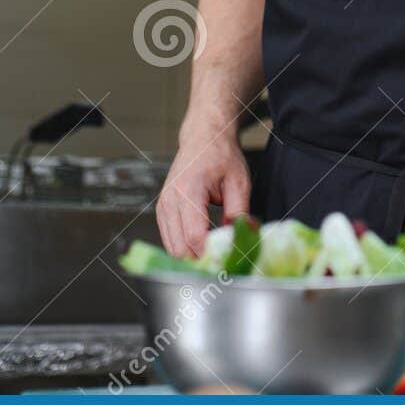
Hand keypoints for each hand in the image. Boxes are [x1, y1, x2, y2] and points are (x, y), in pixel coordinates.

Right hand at [156, 122, 250, 257]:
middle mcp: (170, 199)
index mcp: (189, 190)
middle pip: (180, 247)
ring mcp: (163, 206)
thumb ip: (239, 210)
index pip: (194, 235)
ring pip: (172, 248)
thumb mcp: (238, 180)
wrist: (203, 138)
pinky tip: (203, 248)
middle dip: (201, 261)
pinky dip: (185, 249)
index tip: (228, 263)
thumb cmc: (220, 156)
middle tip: (224, 266)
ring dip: (192, 258)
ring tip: (215, 258)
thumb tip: (242, 236)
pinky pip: (170, 240)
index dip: (210, 254)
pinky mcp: (162, 211)